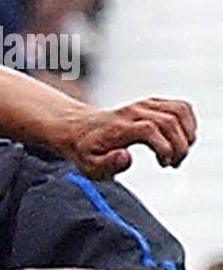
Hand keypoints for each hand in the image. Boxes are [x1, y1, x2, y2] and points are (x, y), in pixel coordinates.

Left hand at [53, 99, 196, 178]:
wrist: (80, 129)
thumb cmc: (86, 151)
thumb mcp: (89, 166)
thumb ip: (106, 165)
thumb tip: (126, 157)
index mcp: (120, 127)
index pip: (151, 130)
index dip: (164, 148)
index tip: (164, 164)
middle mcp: (135, 111)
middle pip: (170, 121)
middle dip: (179, 146)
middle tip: (173, 164)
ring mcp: (145, 104)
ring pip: (180, 110)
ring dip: (188, 134)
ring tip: (179, 154)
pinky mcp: (153, 103)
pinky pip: (180, 106)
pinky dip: (189, 123)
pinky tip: (182, 140)